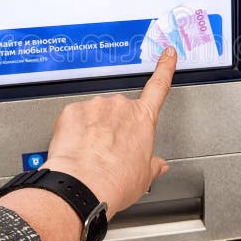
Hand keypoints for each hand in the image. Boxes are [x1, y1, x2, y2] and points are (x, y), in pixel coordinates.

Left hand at [41, 46, 177, 219]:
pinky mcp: (72, 111)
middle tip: (110, 152)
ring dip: (94, 130)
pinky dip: (75, 131)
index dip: (165, 68)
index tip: (168, 54)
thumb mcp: (145, 176)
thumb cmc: (116, 181)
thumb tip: (159, 165)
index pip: (159, 86)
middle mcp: (120, 106)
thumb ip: (153, 164)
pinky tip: (77, 149)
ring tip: (91, 155)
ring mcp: (95, 106)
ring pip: (95, 115)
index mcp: (142, 118)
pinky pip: (75, 118)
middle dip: (115, 127)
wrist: (84, 185)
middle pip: (119, 111)